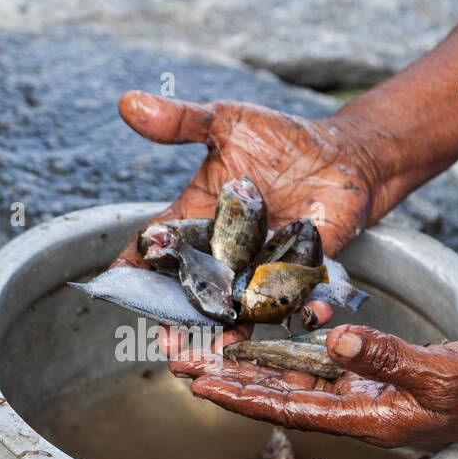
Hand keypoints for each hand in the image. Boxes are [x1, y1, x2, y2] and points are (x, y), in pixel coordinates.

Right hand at [112, 91, 383, 351]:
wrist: (342, 155)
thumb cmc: (280, 139)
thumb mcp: (226, 122)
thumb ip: (181, 122)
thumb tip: (127, 103)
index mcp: (197, 222)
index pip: (158, 251)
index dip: (134, 269)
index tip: (115, 287)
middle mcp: (225, 256)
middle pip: (191, 295)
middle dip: (176, 322)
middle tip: (164, 343)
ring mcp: (263, 270)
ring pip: (237, 313)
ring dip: (226, 337)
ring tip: (213, 356)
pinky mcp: (304, 275)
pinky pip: (303, 301)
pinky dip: (305, 311)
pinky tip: (303, 319)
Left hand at [169, 325, 457, 447]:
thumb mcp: (445, 372)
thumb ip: (391, 357)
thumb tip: (337, 339)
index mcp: (369, 420)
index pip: (291, 409)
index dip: (243, 397)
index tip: (200, 383)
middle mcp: (359, 412)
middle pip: (280, 398)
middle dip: (230, 382)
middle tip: (181, 361)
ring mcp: (366, 396)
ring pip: (295, 384)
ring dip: (252, 369)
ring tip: (206, 351)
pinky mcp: (376, 380)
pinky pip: (320, 370)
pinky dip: (289, 358)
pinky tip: (262, 344)